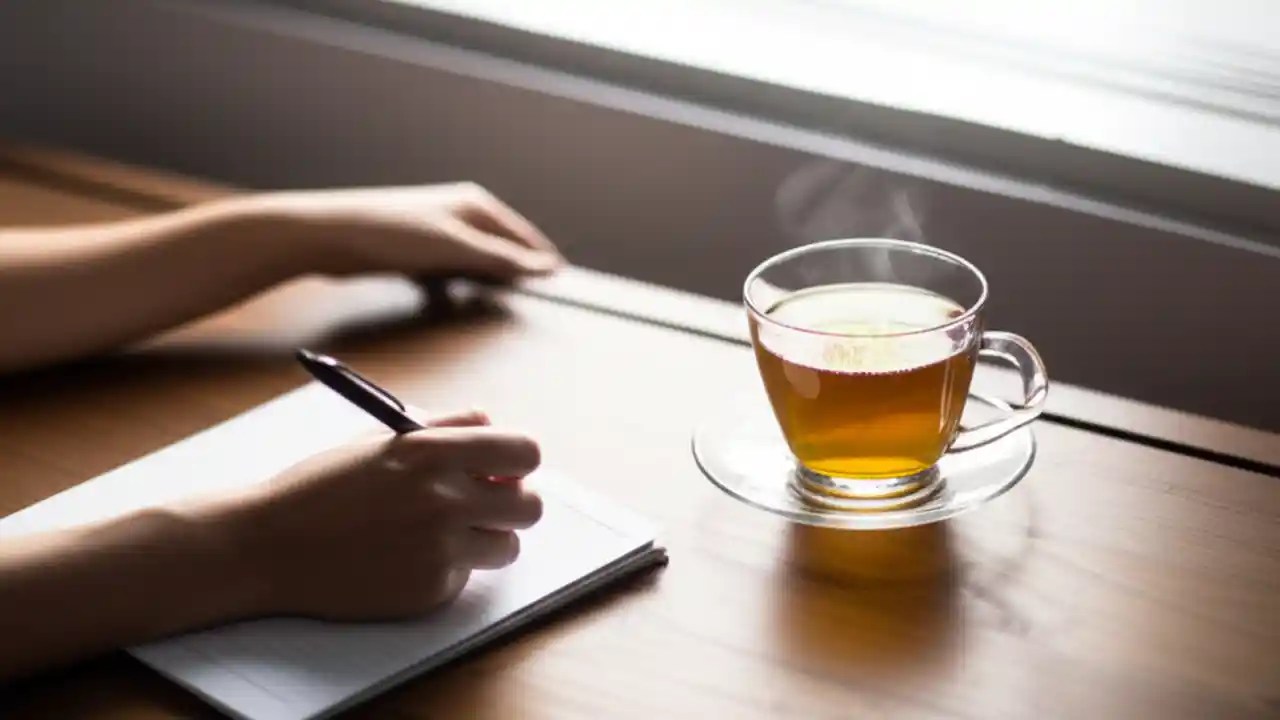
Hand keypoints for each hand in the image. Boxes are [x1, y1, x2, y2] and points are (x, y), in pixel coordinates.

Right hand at [212, 410, 543, 619]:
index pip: (524, 451)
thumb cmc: (320, 487)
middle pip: (530, 506)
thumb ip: (444, 428)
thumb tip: (492, 423)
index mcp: (433, 451)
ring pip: (508, 546)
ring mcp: (440, 548)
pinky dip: (445, 568)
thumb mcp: (380, 440)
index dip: (518, 460)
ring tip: (440, 532)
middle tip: (484, 503)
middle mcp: (444, 499)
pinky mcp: (430, 589)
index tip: (505, 467)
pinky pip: (466, 576)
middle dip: (512, 504)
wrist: (267, 545)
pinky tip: (403, 557)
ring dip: (486, 539)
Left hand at [252, 183, 563, 280]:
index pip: (522, 235)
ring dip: (475, 283)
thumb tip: (546, 267)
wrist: (330, 237)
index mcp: (474, 205)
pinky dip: (448, 289)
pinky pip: (445, 275)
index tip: (558, 284)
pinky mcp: (414, 252)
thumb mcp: (456, 248)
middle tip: (520, 300)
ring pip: (471, 265)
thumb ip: (502, 259)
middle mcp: (458, 214)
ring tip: (479, 301)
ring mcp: (435, 233)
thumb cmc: (390, 233)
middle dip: (507, 275)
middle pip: (498, 250)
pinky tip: (442, 298)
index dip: (540, 260)